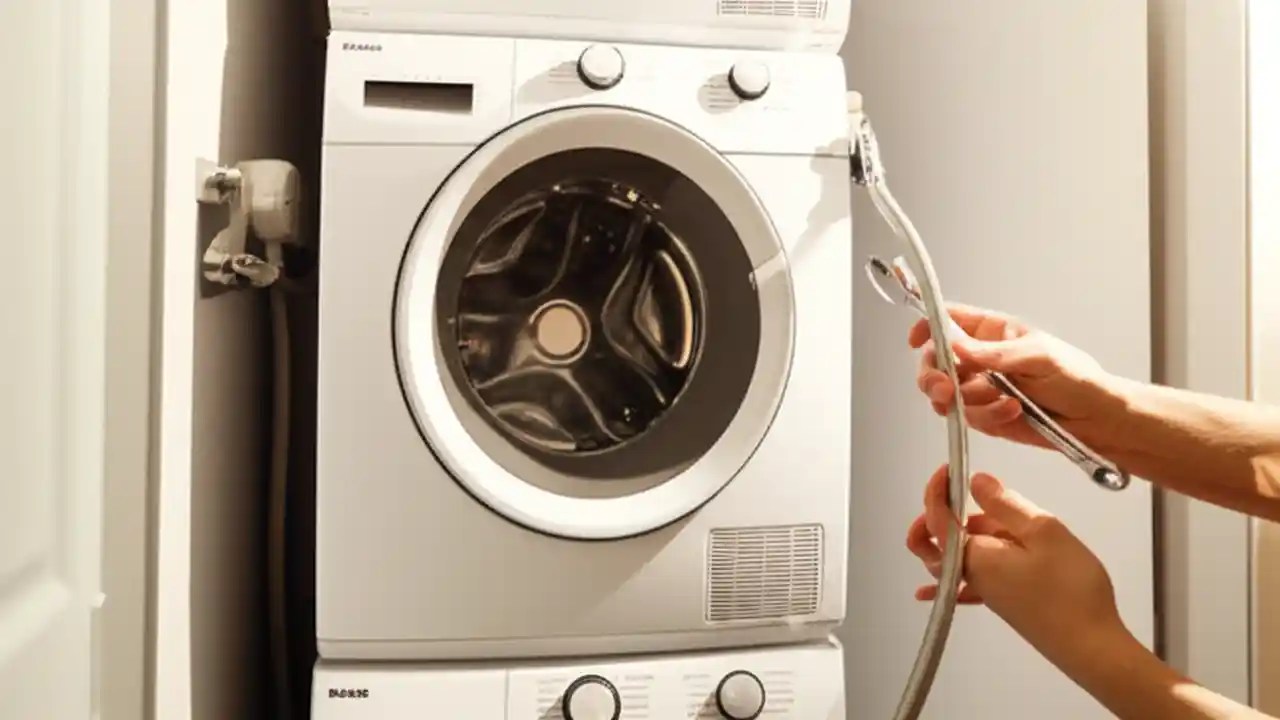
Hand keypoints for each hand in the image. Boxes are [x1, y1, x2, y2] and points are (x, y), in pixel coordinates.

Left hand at [906, 465, 1129, 671]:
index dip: (937, 490)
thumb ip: (1005, 505)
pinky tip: (927, 590)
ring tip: (993, 514)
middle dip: (940, 512)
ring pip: (956, 557)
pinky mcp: (1001, 603)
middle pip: (936, 542)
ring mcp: (984, 592)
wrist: (1091, 647)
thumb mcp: (1043, 532)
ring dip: (962, 534)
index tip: (950, 469)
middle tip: (959, 490)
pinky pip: (965, 586)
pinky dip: (948, 579)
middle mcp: (969, 575)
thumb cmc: (1070, 588)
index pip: (936, 517)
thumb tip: (976, 482)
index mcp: (971, 555)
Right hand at [908, 304, 1122, 449]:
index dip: (927, 326)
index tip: (916, 339)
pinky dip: (987, 417)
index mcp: (992, 332)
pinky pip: (966, 418)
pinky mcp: (984, 415)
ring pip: (944, 394)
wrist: (1095, 421)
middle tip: (946, 388)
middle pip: (935, 361)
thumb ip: (993, 353)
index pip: (948, 320)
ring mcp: (980, 388)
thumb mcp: (1037, 356)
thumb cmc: (1076, 379)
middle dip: (934, 376)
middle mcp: (980, 358)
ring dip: (965, 402)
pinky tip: (1012, 412)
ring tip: (998, 402)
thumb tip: (955, 344)